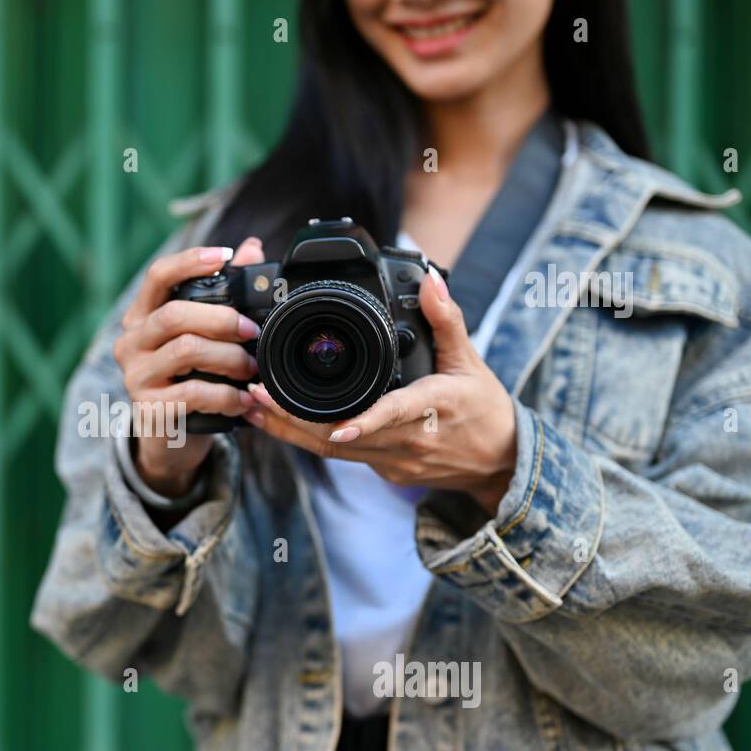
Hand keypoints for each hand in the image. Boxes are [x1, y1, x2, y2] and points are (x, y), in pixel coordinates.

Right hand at [113, 237, 266, 497]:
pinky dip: (227, 396)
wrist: (171, 436)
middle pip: (174, 314)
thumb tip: (253, 248)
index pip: (157, 276)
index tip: (225, 256)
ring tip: (252, 368)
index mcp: (142, 316)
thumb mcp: (203, 337)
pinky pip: (192, 394)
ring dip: (229, 358)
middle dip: (221, 319)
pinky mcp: (148, 409)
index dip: (190, 261)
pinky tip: (245, 400)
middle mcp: (130, 343)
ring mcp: (135, 377)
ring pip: (186, 351)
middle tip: (252, 331)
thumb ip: (224, 293)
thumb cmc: (190, 378)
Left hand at [243, 266, 517, 516]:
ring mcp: (394, 460)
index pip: (398, 414)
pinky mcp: (384, 470)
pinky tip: (276, 425)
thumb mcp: (471, 360)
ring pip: (334, 451)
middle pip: (345, 437)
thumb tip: (430, 280)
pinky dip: (306, 440)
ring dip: (290, 431)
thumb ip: (447, 319)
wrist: (497, 461)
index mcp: (435, 407)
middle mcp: (410, 440)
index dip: (366, 422)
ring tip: (253, 407)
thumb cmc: (483, 408)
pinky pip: (339, 456)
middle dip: (297, 420)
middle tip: (258, 395)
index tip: (335, 425)